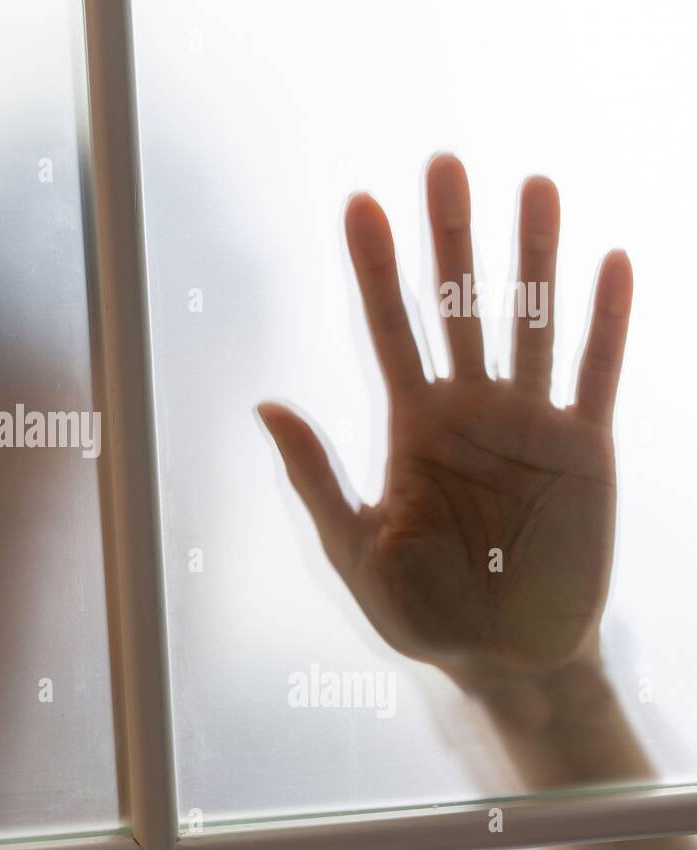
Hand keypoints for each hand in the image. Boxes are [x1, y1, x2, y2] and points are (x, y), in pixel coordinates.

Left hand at [259, 155, 631, 683]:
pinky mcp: (584, 451)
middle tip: (442, 165)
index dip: (374, 269)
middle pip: (456, 307)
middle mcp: (470, 410)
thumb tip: (265, 404)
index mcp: (411, 427)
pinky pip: (597, 376)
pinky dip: (607, 323)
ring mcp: (530, 425)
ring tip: (534, 185)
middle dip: (450, 238)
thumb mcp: (355, 547)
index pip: (388, 329)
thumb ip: (316, 476)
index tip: (359, 205)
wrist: (504, 657)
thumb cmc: (421, 610)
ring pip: (531, 324)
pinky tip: (611, 264)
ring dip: (535, 257)